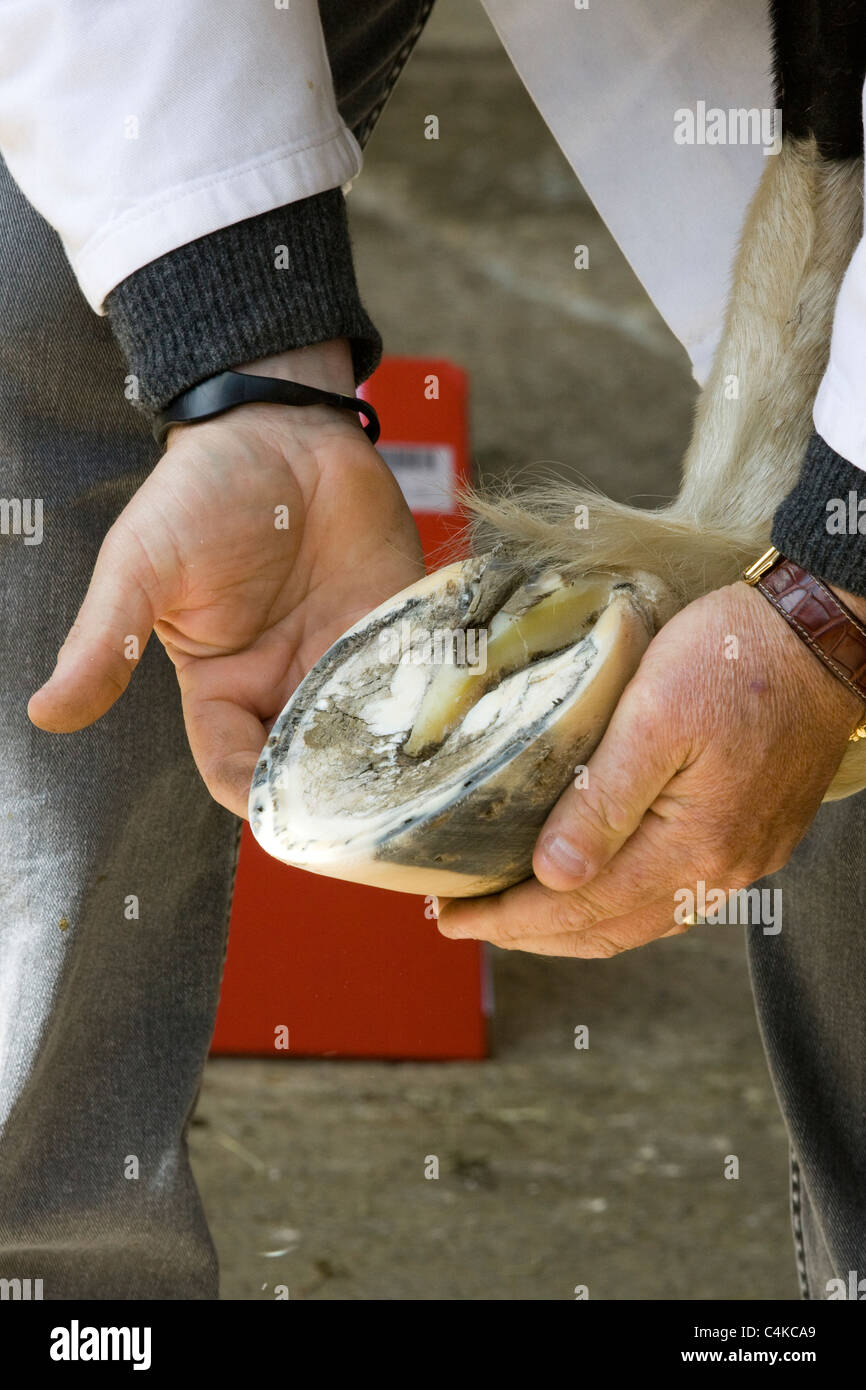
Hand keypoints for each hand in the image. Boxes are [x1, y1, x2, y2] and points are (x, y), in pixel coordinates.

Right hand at [28, 341, 424, 816]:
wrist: (281, 422)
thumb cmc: (201, 489)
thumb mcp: (141, 564)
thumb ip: (103, 639)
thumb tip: (46, 712)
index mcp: (221, 686)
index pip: (233, 767)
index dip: (252, 793)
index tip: (280, 805)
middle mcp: (286, 684)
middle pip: (308, 766)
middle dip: (329, 788)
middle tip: (360, 797)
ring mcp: (343, 658)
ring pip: (368, 735)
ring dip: (384, 754)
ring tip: (406, 767)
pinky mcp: (395, 628)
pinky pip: (414, 681)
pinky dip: (427, 702)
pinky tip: (440, 714)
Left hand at [437, 580, 865, 956]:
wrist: (824, 634)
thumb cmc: (736, 658)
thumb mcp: (654, 717)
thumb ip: (602, 801)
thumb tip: (552, 876)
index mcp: (692, 846)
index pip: (579, 906)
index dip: (509, 919)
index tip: (452, 918)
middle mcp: (721, 870)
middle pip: (609, 929)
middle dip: (530, 933)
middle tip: (466, 922)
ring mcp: (743, 858)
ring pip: (643, 921)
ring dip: (575, 926)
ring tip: (517, 917)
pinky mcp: (755, 838)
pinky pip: (676, 900)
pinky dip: (622, 907)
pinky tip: (596, 891)